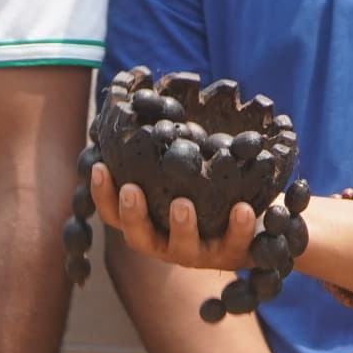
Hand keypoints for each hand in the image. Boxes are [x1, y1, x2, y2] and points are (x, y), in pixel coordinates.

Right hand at [86, 163, 262, 271]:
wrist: (253, 225)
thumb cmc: (207, 193)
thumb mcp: (182, 173)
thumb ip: (164, 151)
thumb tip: (144, 98)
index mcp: (149, 223)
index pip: (114, 214)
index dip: (102, 194)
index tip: (98, 166)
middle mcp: (167, 242)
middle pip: (139, 237)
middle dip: (133, 215)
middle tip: (131, 190)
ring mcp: (199, 252)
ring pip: (183, 246)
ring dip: (181, 225)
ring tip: (182, 204)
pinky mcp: (234, 254)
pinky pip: (236, 243)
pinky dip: (239, 226)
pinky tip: (243, 207)